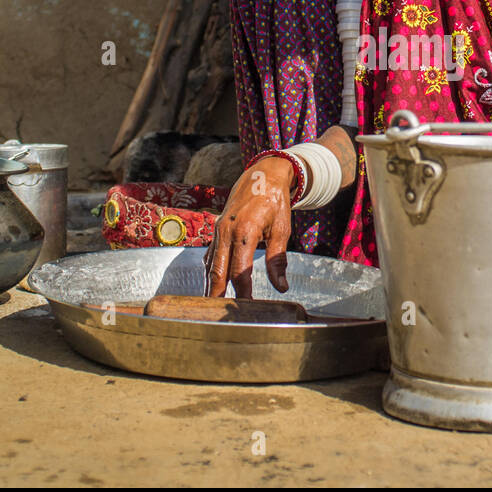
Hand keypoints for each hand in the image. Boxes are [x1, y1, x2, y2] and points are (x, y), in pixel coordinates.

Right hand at [204, 156, 293, 298]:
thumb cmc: (275, 202)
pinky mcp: (216, 229)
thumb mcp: (281, 229)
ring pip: (210, 264)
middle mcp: (226, 231)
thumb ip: (278, 260)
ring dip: (211, 286)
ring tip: (213, 307)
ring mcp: (218, 230)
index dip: (243, 292)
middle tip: (218, 316)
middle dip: (217, 295)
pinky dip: (211, 271)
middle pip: (218, 271)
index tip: (247, 308)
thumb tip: (281, 287)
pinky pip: (210, 255)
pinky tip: (213, 285)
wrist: (263, 175)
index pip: (241, 270)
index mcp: (245, 231)